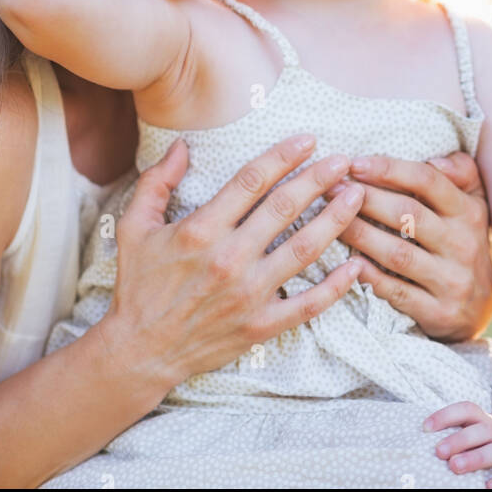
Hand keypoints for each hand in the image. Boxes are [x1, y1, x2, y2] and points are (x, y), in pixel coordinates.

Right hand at [99, 134, 369, 390]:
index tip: (308, 140)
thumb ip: (157, 181)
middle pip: (284, 208)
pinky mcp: (261, 325)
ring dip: (334, 220)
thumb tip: (181, 145)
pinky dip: (336, 286)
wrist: (140, 351)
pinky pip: (307, 304)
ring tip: (356, 197)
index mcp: (201, 229)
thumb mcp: (135, 226)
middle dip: (318, 179)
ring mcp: (249, 294)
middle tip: (344, 161)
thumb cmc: (139, 285)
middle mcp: (229, 258)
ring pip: (303, 249)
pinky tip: (356, 266)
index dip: (283, 156)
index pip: (252, 181)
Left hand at [322, 152, 491, 341]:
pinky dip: (372, 278)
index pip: (427, 181)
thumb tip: (436, 160)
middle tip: (332, 189)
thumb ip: (460, 172)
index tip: (355, 164)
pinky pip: (399, 293)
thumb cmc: (465, 240)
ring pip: (398, 254)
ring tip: (333, 223)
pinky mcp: (439, 312)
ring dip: (361, 236)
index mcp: (469, 212)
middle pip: (408, 214)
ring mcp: (452, 280)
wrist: (482, 307)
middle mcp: (463, 244)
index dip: (389, 170)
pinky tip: (350, 265)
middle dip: (366, 199)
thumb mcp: (474, 203)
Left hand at [423, 401, 491, 487]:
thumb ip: (459, 443)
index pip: (468, 410)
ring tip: (456, 467)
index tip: (424, 428)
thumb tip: (427, 449)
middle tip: (438, 452)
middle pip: (483, 429)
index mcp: (488, 424)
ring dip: (478, 457)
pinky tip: (490, 487)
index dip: (446, 414)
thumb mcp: (481, 442)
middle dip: (460, 439)